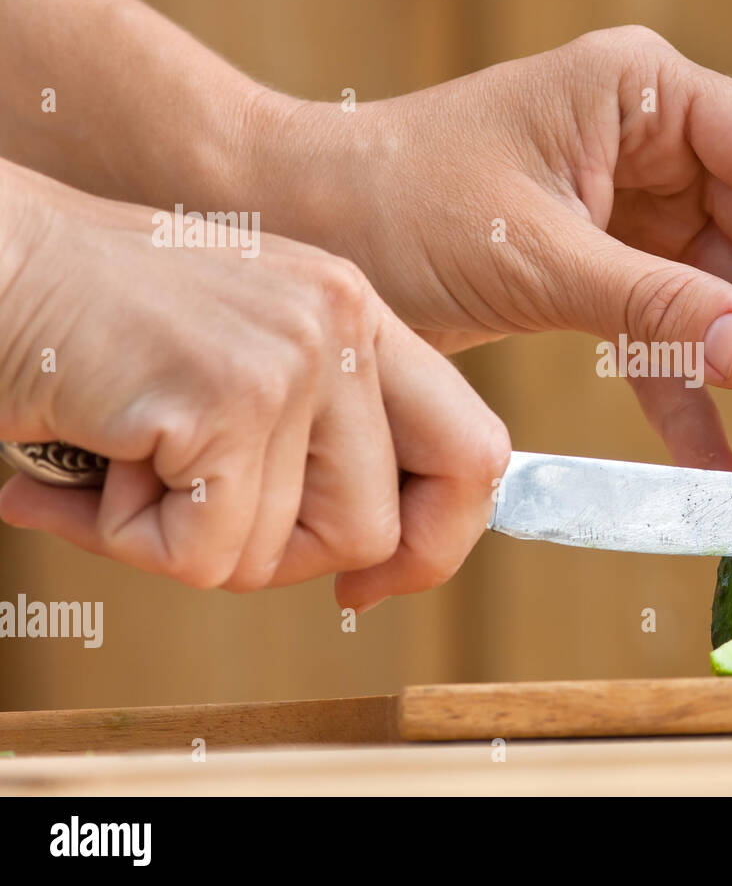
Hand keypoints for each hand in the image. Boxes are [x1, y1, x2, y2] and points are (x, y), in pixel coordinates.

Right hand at [0, 159, 509, 609]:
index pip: (475, 453)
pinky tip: (88, 465)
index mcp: (359, 317)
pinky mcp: (222, 396)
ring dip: (182, 540)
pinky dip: (128, 540)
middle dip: (279, 558)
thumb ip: (313, 438)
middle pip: (373, 530)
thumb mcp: (240, 357)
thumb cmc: (90, 325)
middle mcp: (342, 324)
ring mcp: (290, 356)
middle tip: (193, 517)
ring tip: (122, 460)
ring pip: (278, 554)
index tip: (370, 582)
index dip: (437, 541)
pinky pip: (205, 555)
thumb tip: (377, 565)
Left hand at [257, 26, 731, 469]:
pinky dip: (691, 394)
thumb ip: (653, 305)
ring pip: (731, 289)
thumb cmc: (392, 203)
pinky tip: (726, 458)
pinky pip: (668, 333)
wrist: (299, 228)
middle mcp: (651, 142)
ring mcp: (630, 208)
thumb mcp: (533, 256)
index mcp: (643, 94)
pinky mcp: (602, 268)